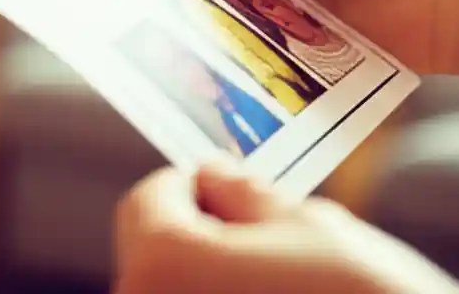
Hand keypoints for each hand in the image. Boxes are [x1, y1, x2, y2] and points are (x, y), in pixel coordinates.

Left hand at [114, 164, 458, 293]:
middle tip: (267, 240)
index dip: (196, 183)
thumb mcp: (307, 223)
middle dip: (200, 233)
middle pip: (153, 251)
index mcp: (162, 261)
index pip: (151, 198)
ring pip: (172, 292)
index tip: (235, 189)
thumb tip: (215, 175)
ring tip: (283, 284)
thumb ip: (245, 194)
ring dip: (211, 280)